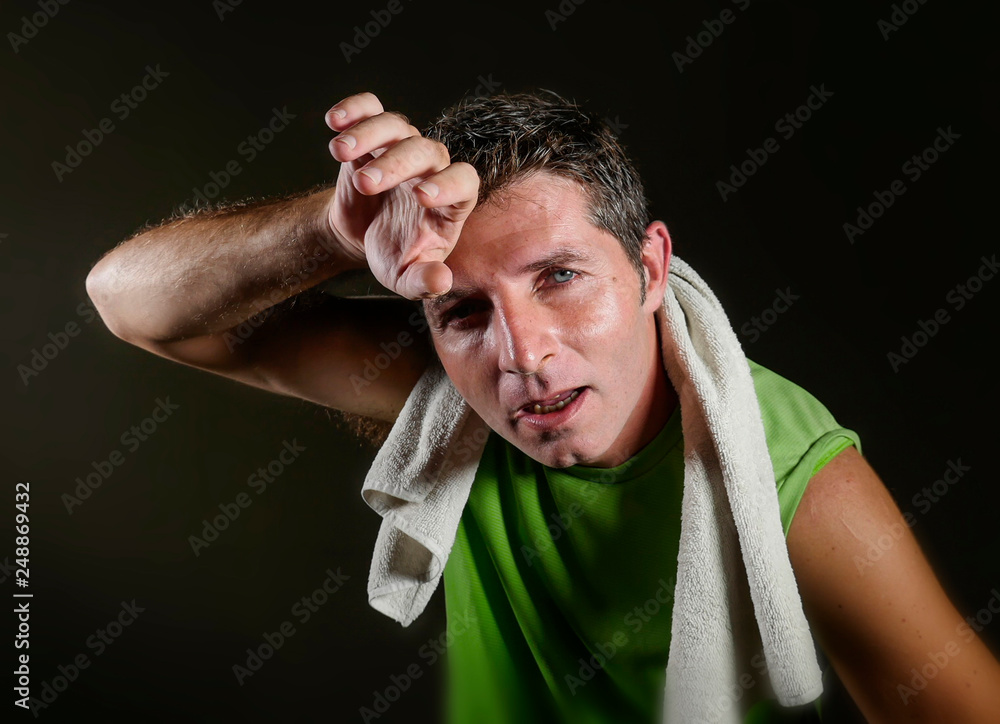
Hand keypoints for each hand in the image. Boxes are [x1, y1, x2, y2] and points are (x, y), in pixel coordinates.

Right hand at [324, 91, 479, 299]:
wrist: (366, 235)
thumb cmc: (396, 255)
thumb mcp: (407, 278)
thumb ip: (425, 282)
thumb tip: (440, 281)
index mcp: (450, 202)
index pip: (464, 181)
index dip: (448, 184)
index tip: (420, 198)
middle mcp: (431, 169)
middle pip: (426, 150)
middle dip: (396, 164)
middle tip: (366, 184)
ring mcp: (402, 148)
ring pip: (396, 125)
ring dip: (369, 134)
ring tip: (340, 152)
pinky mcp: (373, 138)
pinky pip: (370, 109)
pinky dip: (354, 108)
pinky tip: (334, 121)